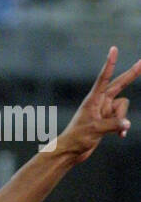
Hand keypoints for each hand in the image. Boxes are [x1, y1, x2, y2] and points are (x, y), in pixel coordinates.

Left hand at [56, 47, 140, 161]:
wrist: (70, 152)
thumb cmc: (77, 138)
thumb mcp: (96, 130)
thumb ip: (113, 124)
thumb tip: (127, 124)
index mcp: (93, 99)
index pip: (104, 77)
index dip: (110, 63)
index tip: (113, 49)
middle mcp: (100, 102)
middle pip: (119, 84)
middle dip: (132, 75)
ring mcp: (104, 111)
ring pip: (122, 107)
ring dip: (122, 119)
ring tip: (118, 131)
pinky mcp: (107, 120)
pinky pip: (121, 119)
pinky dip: (122, 126)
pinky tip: (121, 136)